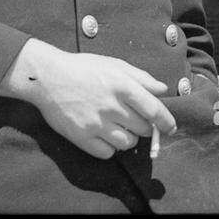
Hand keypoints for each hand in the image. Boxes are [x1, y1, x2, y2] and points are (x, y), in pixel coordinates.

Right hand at [0, 38, 176, 158]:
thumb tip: (162, 90)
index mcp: (122, 86)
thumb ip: (141, 78)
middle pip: (143, 128)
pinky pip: (107, 153)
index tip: (171, 127)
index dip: (166, 121)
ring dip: (129, 138)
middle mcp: (111, 106)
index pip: (153, 110)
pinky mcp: (81, 138)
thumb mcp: (115, 64)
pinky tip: (105, 135)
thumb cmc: (84, 68)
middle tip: (136, 119)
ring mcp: (95, 124)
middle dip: (145, 126)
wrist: (48, 78)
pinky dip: (110, 147)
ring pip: (127, 143)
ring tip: (120, 127)